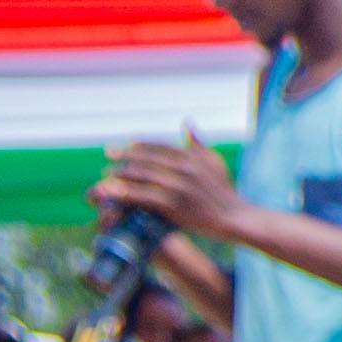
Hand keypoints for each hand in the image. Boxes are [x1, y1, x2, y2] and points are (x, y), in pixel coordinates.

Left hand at [98, 138, 238, 242]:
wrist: (235, 218)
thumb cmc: (225, 191)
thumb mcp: (215, 162)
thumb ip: (198, 144)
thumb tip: (187, 124)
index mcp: (192, 157)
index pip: (160, 146)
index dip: (140, 145)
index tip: (124, 145)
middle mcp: (185, 168)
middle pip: (147, 159)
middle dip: (125, 156)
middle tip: (108, 155)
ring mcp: (179, 186)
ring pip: (143, 176)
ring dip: (121, 175)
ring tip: (105, 177)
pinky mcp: (175, 205)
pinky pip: (144, 196)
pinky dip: (127, 194)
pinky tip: (114, 194)